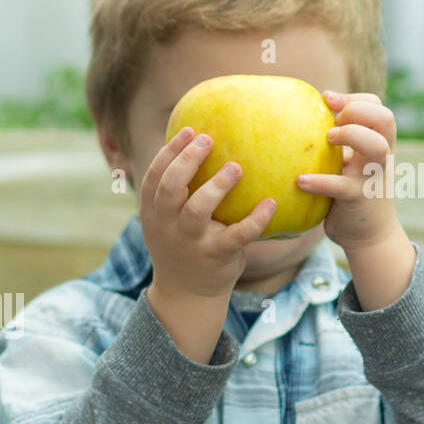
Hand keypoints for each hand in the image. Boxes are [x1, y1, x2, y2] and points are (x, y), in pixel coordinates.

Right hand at [141, 126, 276, 301]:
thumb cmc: (182, 246)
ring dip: (216, 186)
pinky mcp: (216, 256)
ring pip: (197, 210)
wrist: (186, 294)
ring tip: (236, 168)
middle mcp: (167, 226)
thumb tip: (198, 145)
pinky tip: (270, 203)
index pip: (154, 177)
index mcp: (153, 214)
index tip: (188, 130)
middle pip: (170, 187)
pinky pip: (237, 236)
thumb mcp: (167, 222)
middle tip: (208, 139)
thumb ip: (175, 192)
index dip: (169, 152)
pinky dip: (255, 220)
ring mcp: (190, 242)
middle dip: (187, 160)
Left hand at [296, 90, 403, 250]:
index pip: (379, 109)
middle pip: (384, 119)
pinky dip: (319, 182)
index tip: (327, 99)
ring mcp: (373, 177)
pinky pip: (342, 186)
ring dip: (351, 135)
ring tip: (326, 138)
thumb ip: (340, 147)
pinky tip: (300, 181)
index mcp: (378, 145)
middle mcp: (381, 157)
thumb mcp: (350, 166)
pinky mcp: (359, 199)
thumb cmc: (352, 194)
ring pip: (376, 146)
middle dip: (357, 110)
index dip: (356, 99)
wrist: (370, 236)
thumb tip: (302, 123)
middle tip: (331, 121)